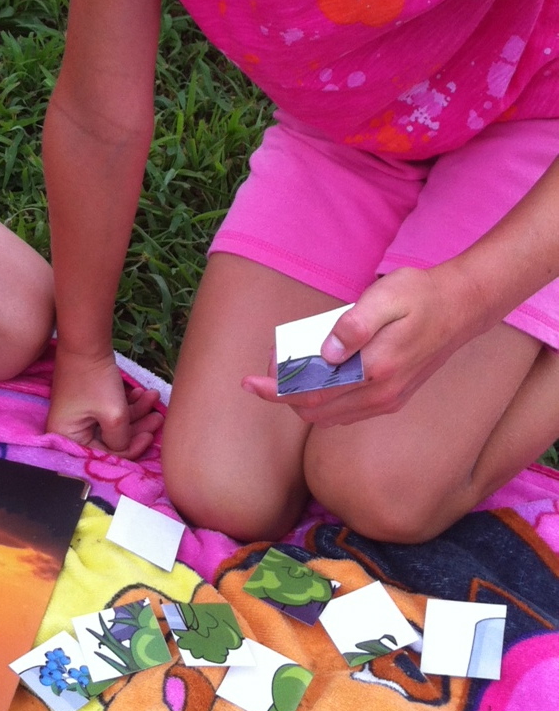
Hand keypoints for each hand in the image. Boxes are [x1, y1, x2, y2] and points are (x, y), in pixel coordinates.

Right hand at [47, 346, 161, 457]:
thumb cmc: (95, 380)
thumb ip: (122, 441)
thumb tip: (127, 449)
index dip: (130, 449)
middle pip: (110, 440)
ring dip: (137, 412)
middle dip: (137, 427)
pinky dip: (128, 404)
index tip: (150, 437)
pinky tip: (143, 393)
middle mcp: (69, 430)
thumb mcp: (113, 415)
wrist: (86, 341)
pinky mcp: (87, 402)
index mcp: (67, 436)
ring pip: (114, 423)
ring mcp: (79, 415)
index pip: (103, 454)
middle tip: (157, 417)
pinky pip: (110, 410)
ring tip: (154, 399)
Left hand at [243, 263, 484, 427]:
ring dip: (301, 398)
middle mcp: (381, 393)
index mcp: (375, 368)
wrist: (461, 308)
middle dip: (283, 392)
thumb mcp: (385, 296)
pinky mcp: (392, 399)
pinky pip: (346, 412)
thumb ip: (354, 324)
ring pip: (329, 415)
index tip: (248, 381)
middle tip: (270, 361)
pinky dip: (322, 400)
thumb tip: (324, 351)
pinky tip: (314, 376)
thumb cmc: (419, 295)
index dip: (275, 390)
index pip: (312, 392)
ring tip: (288, 366)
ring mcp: (388, 400)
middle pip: (314, 409)